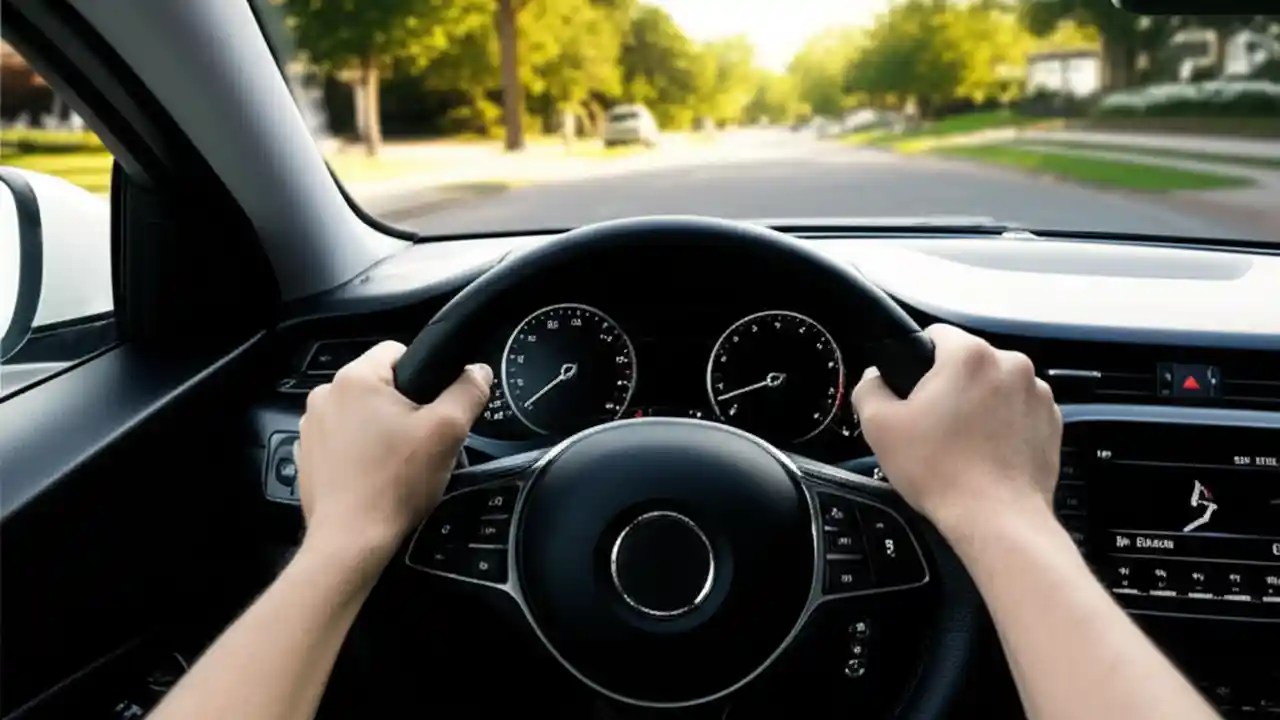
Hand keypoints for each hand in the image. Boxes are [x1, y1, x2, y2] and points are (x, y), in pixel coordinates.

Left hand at [296, 341, 490, 563]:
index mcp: (355, 377)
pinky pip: (341, 439)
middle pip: (379, 384)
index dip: (425, 375)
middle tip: (422, 439)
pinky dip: (358, 450)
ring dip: (379, 428)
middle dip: (403, 406)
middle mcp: (325, 394)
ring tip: (398, 461)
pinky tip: (374, 474)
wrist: (351, 540)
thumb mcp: (447, 432)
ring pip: (360, 413)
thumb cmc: (396, 482)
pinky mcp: (306, 455)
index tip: (435, 407)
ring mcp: (310, 426)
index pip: (398, 351)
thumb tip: (477, 370)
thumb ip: (468, 391)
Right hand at [852, 325, 1061, 536]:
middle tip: (932, 425)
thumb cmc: (940, 471)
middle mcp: (1011, 364)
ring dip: (978, 404)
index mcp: (969, 355)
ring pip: (994, 386)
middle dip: (949, 386)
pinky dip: (1002, 424)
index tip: (912, 392)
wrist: (996, 519)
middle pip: (967, 362)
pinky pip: (1018, 411)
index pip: (935, 334)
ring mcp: (1038, 393)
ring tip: (961, 443)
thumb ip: (868, 387)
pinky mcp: (1052, 421)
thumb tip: (876, 378)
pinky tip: (986, 453)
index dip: (916, 361)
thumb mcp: (879, 426)